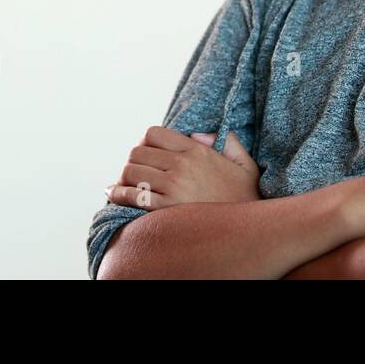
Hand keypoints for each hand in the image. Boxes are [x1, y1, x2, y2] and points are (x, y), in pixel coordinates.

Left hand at [105, 126, 260, 210]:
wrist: (249, 229)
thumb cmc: (246, 199)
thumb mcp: (246, 165)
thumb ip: (229, 143)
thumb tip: (200, 136)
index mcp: (197, 151)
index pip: (154, 134)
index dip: (145, 143)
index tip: (147, 154)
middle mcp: (183, 165)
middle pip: (137, 152)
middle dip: (132, 161)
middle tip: (134, 172)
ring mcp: (174, 186)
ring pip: (131, 171)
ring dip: (123, 178)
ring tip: (124, 184)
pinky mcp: (167, 209)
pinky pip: (132, 196)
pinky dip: (118, 194)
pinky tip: (114, 195)